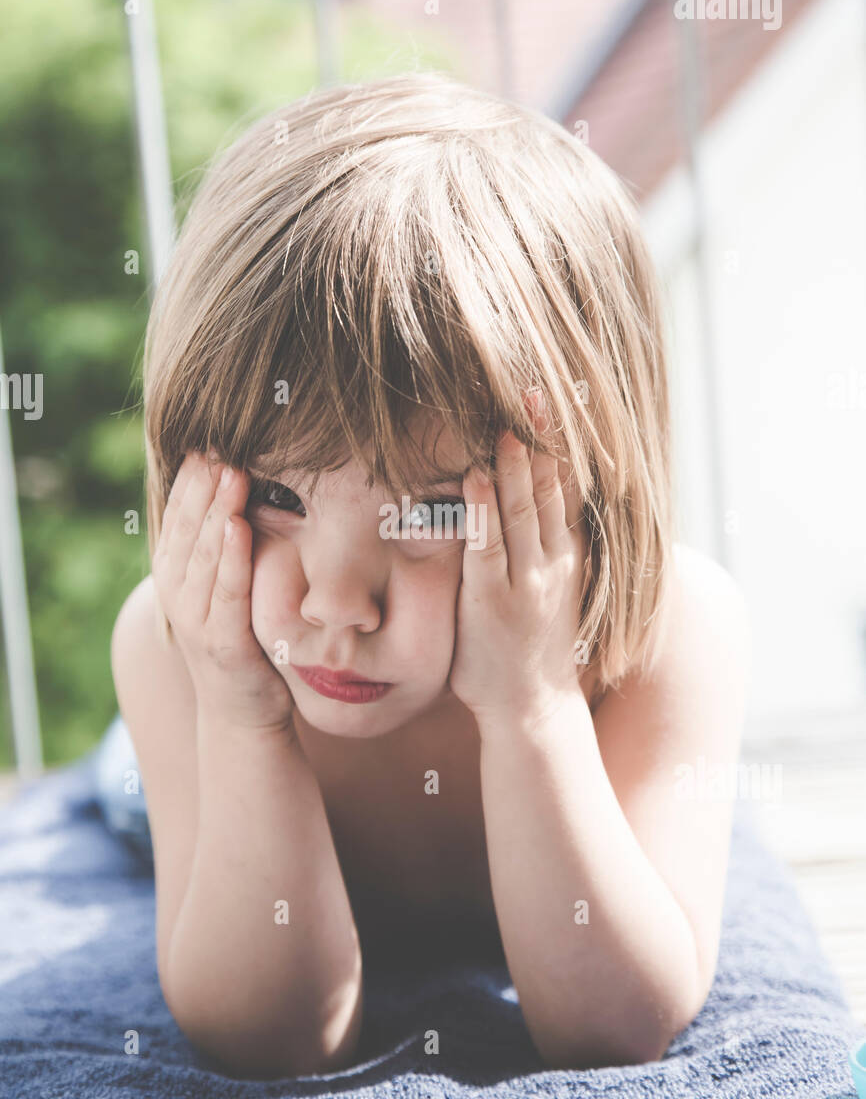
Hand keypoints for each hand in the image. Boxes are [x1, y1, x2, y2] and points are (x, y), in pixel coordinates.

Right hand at [152, 450, 296, 731]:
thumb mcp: (225, 585)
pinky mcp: (223, 642)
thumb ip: (222, 543)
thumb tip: (241, 481)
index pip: (179, 512)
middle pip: (188, 526)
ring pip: (203, 554)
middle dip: (205, 484)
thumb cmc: (241, 638)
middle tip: (222, 441)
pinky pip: (226, 593)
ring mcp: (196, 618)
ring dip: (216, 511)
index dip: (192, 476)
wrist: (243, 712)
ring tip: (231, 473)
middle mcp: (177, 592)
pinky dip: (230, 559)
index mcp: (175, 572)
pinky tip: (238, 527)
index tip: (210, 436)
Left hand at [447, 393, 591, 729]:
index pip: (566, 486)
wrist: (533, 709)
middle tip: (535, 389)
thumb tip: (532, 507)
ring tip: (505, 421)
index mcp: (566, 553)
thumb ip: (545, 549)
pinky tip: (474, 476)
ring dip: (512, 463)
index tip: (559, 401)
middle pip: (549, 487)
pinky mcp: (492, 599)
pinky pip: (487, 545)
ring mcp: (524, 580)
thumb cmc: (532, 649)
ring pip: (522, 510)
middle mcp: (551, 560)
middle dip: (542, 437)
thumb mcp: (552, 590)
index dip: (562, 443)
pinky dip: (482, 508)